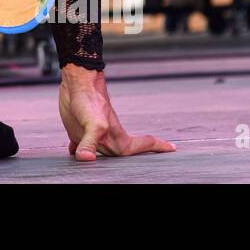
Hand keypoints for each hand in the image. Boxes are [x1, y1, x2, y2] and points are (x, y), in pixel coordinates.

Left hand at [57, 65, 175, 161]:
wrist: (77, 84)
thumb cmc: (91, 102)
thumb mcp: (93, 125)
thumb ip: (89, 143)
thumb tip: (85, 159)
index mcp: (119, 142)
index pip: (143, 145)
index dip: (158, 147)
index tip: (172, 147)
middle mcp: (108, 140)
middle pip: (124, 155)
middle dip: (132, 160)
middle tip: (142, 163)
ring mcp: (94, 135)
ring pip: (102, 152)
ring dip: (104, 157)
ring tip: (106, 164)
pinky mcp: (78, 131)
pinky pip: (82, 146)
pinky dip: (82, 151)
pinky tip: (76, 154)